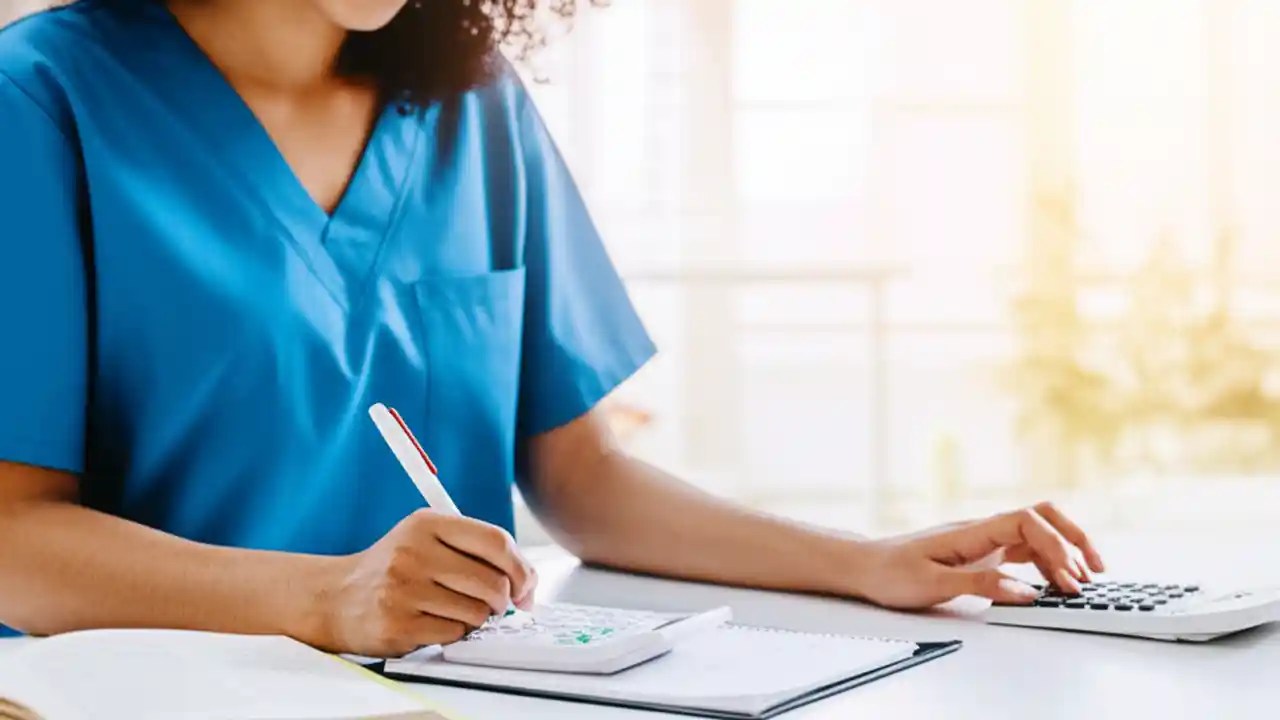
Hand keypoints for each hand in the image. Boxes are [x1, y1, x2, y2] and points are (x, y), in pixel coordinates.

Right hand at [310, 509, 537, 656]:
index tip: (525, 584)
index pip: (495, 540)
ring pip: (477, 612)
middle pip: (492, 581)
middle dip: (503, 600)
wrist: (337, 597)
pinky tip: (434, 622)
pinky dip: (454, 632)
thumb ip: (477, 552)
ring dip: (476, 618)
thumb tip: (528, 585)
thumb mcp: (429, 540)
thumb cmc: (396, 568)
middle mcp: (414, 552)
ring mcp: (404, 589)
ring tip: (454, 610)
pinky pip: (454, 634)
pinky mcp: (398, 624)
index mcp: (427, 523)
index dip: (521, 567)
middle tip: (495, 605)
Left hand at [853, 502, 1104, 608]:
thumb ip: (979, 584)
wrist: (865, 566)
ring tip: (1081, 583)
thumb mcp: (932, 584)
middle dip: (1074, 539)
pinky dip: (1046, 563)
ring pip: (1036, 534)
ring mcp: (984, 541)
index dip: (1055, 545)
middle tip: (1095, 573)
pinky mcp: (982, 554)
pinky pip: (1024, 551)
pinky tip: (1054, 583)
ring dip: (1063, 553)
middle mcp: (982, 531)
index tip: (1069, 577)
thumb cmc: (891, 573)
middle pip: (1042, 519)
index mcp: (971, 531)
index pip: (1027, 522)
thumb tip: (1026, 591)